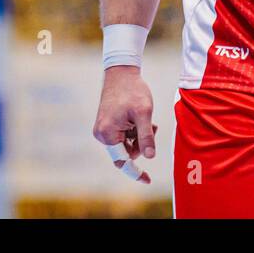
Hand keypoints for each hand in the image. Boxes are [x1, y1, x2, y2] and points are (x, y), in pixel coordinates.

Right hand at [92, 66, 155, 183]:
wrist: (121, 72)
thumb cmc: (133, 90)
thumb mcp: (144, 113)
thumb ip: (146, 137)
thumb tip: (149, 157)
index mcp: (108, 134)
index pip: (122, 161)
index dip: (135, 172)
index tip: (148, 180)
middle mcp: (102, 134)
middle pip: (126, 151)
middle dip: (141, 142)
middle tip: (152, 126)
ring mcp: (103, 129)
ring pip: (127, 143)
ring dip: (139, 135)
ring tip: (144, 117)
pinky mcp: (107, 124)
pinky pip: (123, 135)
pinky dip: (134, 130)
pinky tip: (138, 116)